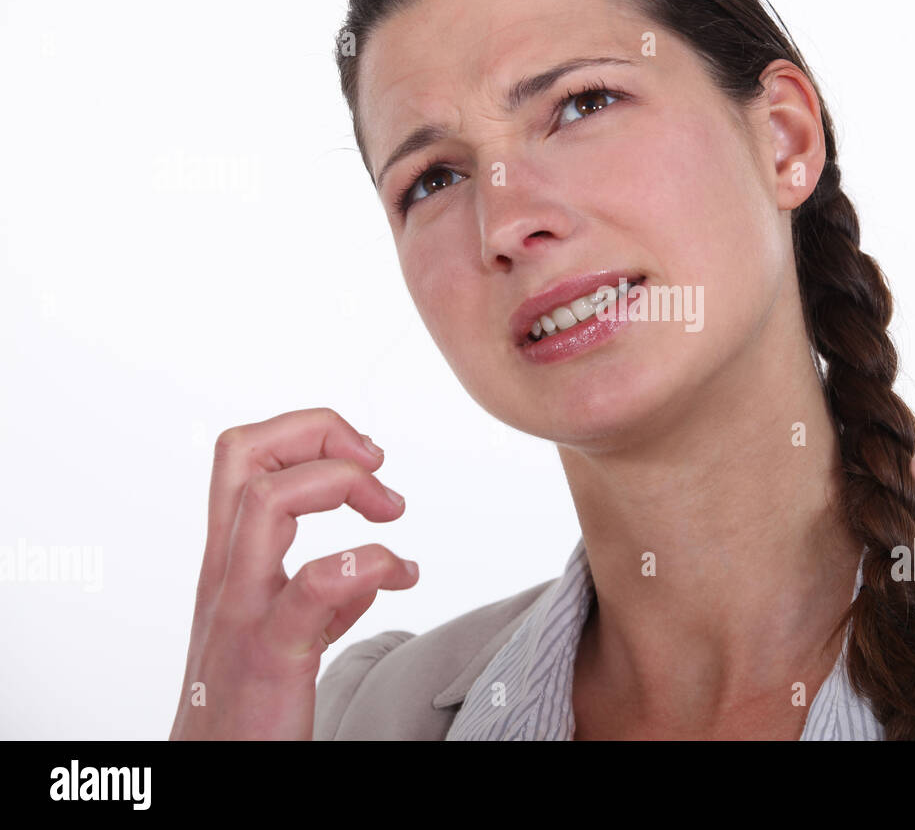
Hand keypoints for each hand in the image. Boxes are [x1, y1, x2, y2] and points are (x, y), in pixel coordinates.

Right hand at [169, 407, 418, 739]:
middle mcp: (225, 574)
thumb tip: (368, 574)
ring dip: (341, 482)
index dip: (308, 433)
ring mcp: (242, 610)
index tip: (365, 461)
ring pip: (265, 499)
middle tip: (376, 464)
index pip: (244, 454)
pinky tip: (403, 575)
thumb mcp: (281, 639)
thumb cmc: (249, 710)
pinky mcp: (270, 654)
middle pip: (243, 452)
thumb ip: (318, 598)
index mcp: (229, 562)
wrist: (217, 777)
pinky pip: (315, 585)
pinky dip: (370, 563)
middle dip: (318, 430)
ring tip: (391, 510)